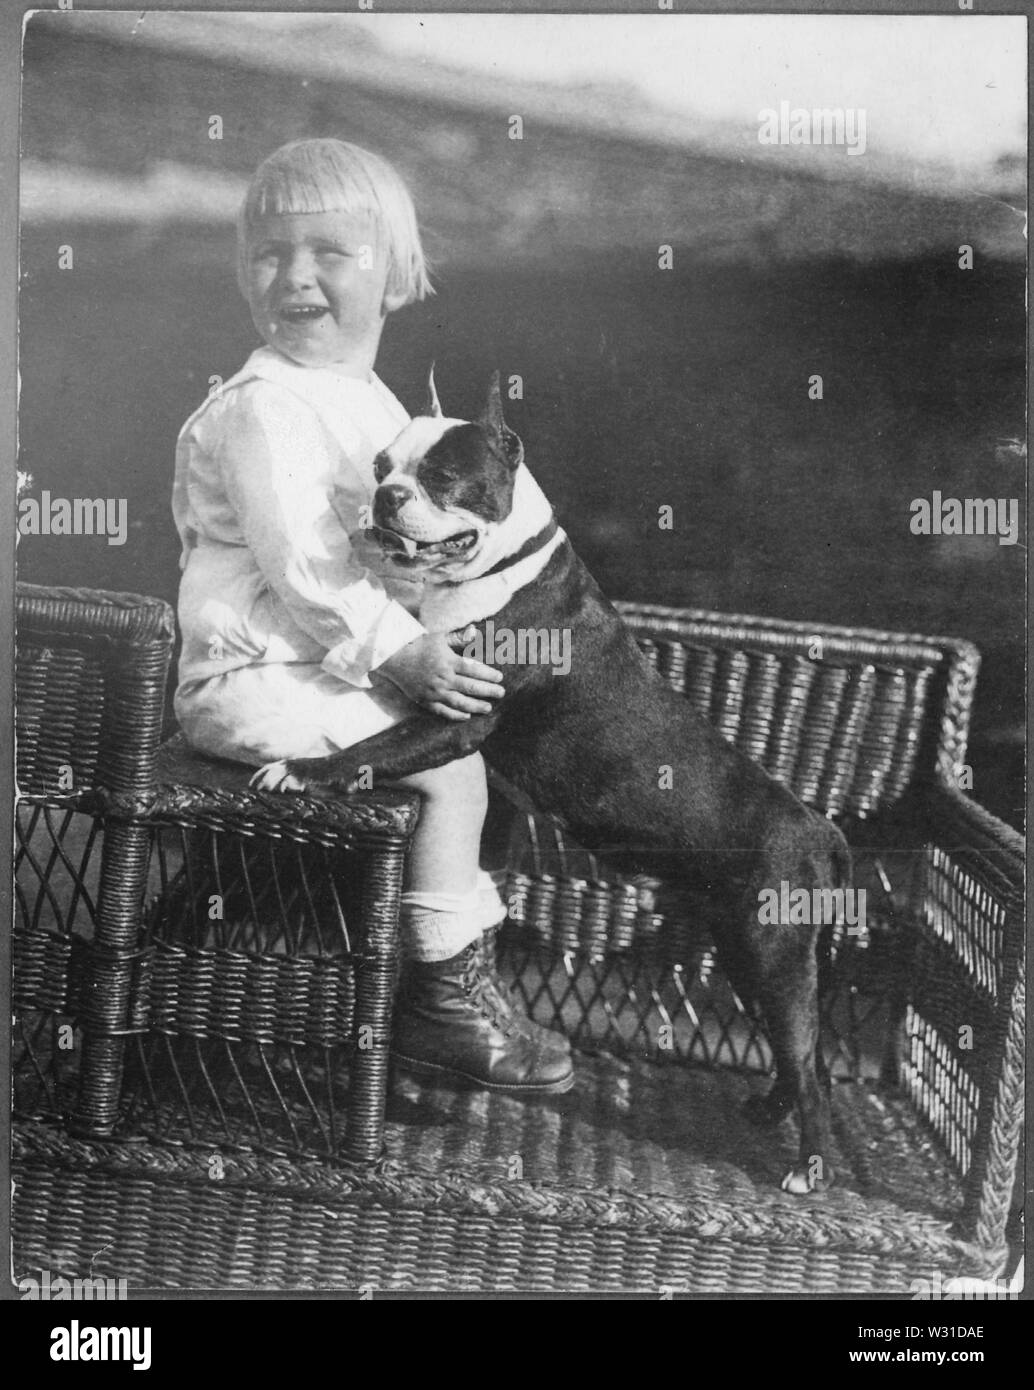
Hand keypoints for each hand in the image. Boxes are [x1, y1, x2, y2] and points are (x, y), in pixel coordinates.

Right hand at [377, 628, 503, 719]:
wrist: (393, 658)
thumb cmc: (419, 646)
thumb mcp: (439, 638)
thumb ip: (459, 638)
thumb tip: (476, 631)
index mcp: (448, 661)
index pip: (473, 669)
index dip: (489, 674)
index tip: (500, 677)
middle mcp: (442, 678)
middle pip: (470, 687)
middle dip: (488, 691)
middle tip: (501, 693)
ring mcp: (434, 691)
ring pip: (459, 702)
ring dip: (476, 706)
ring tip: (488, 708)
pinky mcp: (425, 701)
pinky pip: (442, 711)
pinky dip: (455, 715)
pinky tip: (467, 716)